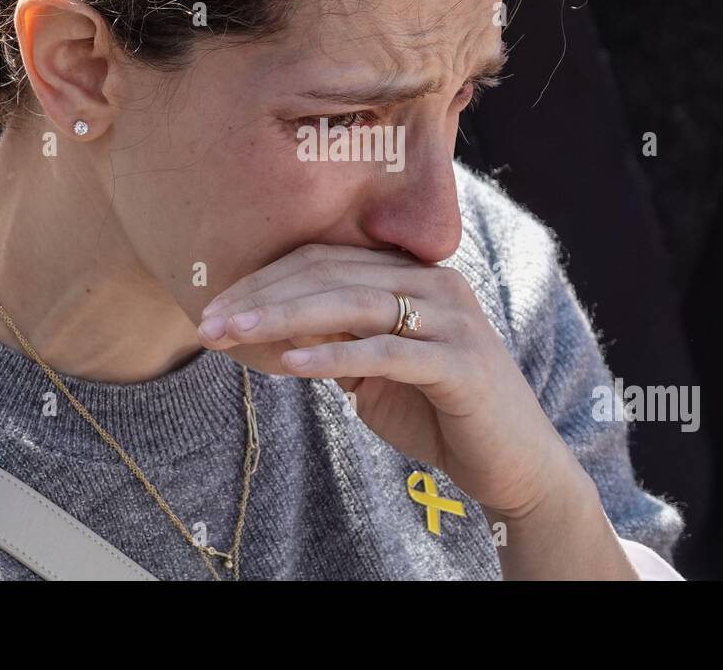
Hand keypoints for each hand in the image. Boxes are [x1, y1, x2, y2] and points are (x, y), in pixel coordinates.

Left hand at [196, 243, 583, 520]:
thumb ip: (339, 341)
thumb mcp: (378, 371)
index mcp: (414, 275)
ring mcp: (453, 320)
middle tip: (208, 322)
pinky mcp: (461, 363)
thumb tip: (273, 329)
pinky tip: (288, 363)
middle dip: (262, 296)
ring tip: (233, 334)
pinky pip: (386, 353)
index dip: (265, 279)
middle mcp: (436, 283)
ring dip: (284, 317)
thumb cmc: (440, 413)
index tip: (214, 306)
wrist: (514, 462)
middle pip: (332, 275)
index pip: (325, 260)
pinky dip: (334, 356)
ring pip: (354, 303)